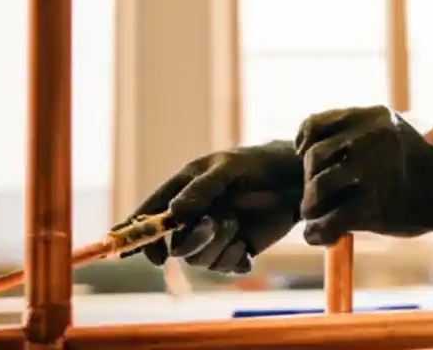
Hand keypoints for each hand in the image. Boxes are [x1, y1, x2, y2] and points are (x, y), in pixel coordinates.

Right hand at [118, 140, 302, 272]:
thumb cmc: (260, 165)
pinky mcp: (235, 250)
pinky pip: (223, 267)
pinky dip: (234, 259)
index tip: (134, 251)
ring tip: (237, 222)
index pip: (150, 214)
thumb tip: (173, 215)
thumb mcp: (230, 168)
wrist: (297, 180)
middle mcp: (194, 216)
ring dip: (218, 245)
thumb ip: (202, 189)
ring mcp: (214, 235)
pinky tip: (246, 244)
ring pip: (199, 259)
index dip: (137, 234)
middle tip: (214, 223)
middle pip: (174, 246)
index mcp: (183, 190)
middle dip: (191, 241)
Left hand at [294, 106, 432, 245]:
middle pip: (314, 157)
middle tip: (314, 196)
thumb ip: (354, 133)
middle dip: (308, 180)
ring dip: (310, 207)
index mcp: (373, 117)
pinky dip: (318, 232)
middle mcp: (372, 139)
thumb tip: (306, 149)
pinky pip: (331, 221)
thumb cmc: (414, 162)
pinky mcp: (377, 207)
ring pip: (318, 188)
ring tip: (314, 215)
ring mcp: (375, 172)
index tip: (304, 156)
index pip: (316, 124)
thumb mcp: (389, 131)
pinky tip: (319, 235)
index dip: (304, 142)